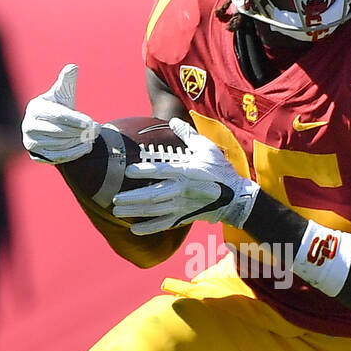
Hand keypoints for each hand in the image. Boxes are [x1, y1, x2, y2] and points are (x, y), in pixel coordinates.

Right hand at [21, 64, 99, 163]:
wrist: (52, 128)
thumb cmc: (60, 107)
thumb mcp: (63, 93)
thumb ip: (67, 80)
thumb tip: (72, 67)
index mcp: (35, 108)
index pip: (58, 115)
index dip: (76, 119)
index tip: (91, 122)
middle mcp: (28, 125)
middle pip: (60, 131)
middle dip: (81, 131)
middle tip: (97, 129)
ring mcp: (30, 142)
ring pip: (60, 144)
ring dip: (79, 142)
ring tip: (92, 137)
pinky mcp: (36, 155)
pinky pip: (58, 157)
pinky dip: (75, 153)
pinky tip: (87, 147)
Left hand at [112, 117, 259, 233]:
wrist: (235, 197)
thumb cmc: (220, 171)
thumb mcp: (206, 148)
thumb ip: (187, 135)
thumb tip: (172, 120)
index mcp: (185, 172)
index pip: (160, 171)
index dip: (143, 171)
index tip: (128, 171)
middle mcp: (181, 190)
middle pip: (152, 195)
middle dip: (132, 198)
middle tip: (114, 198)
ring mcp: (181, 206)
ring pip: (154, 211)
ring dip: (134, 211)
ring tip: (117, 211)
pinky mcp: (183, 217)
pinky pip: (163, 224)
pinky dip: (149, 228)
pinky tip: (134, 229)